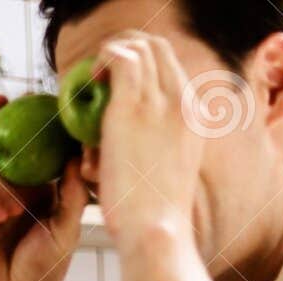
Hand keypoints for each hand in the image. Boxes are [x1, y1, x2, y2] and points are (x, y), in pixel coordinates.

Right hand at [0, 95, 86, 280]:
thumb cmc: (44, 273)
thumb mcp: (67, 228)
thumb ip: (72, 191)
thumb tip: (79, 153)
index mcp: (42, 190)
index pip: (38, 150)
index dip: (37, 124)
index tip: (38, 98)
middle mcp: (15, 190)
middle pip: (6, 147)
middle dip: (2, 124)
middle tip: (2, 103)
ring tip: (10, 211)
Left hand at [91, 33, 203, 246]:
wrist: (156, 231)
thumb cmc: (154, 217)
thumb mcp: (165, 175)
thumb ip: (155, 149)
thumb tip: (132, 144)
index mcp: (194, 116)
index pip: (172, 67)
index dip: (143, 62)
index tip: (116, 80)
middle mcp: (183, 101)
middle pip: (157, 47)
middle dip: (124, 50)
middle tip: (99, 74)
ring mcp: (161, 102)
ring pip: (139, 47)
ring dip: (110, 56)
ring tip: (92, 80)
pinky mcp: (133, 109)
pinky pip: (120, 58)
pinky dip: (102, 59)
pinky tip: (89, 80)